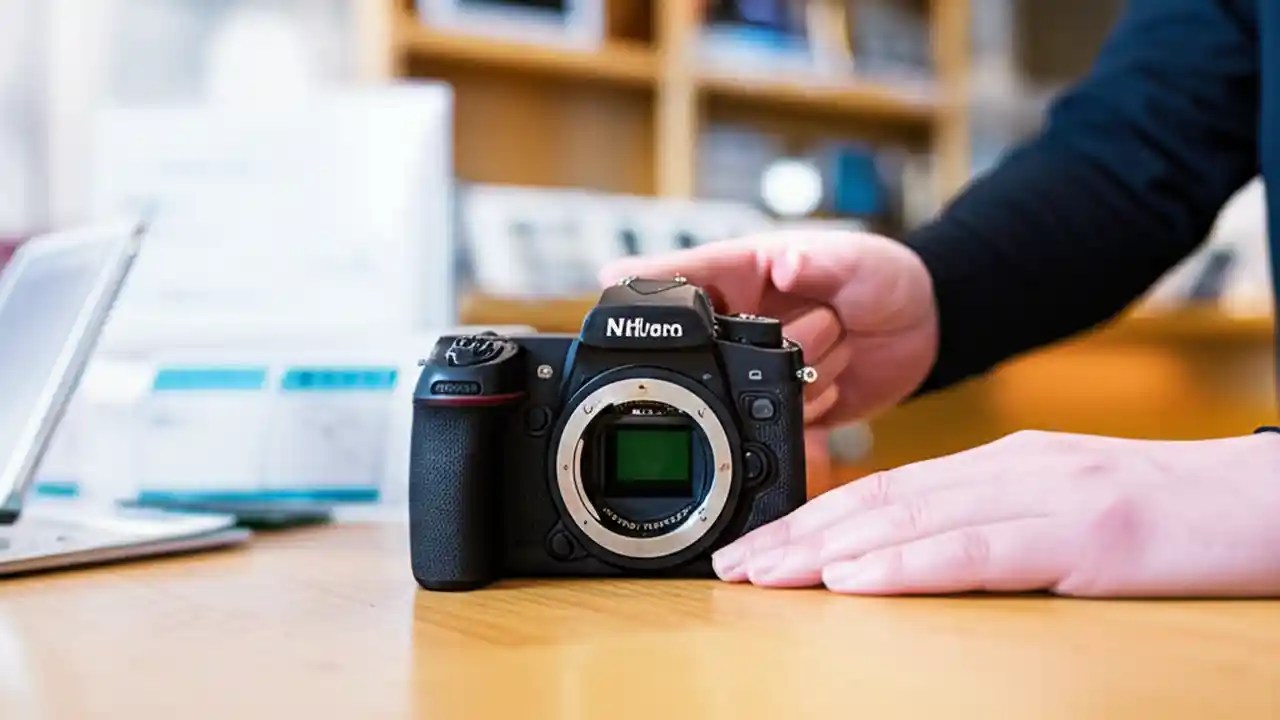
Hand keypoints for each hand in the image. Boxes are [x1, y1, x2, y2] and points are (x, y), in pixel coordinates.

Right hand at [599, 231, 937, 425]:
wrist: (925, 332)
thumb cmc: (886, 278)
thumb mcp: (861, 260)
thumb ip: (823, 261)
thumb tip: (783, 261)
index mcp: (742, 273)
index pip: (679, 279)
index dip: (642, 291)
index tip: (607, 291)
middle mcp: (737, 321)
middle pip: (709, 354)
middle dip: (770, 350)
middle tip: (826, 323)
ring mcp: (753, 366)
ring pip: (748, 396)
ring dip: (804, 378)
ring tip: (840, 343)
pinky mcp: (775, 404)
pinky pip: (773, 426)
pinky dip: (812, 410)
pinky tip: (838, 379)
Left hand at [712, 431, 1279, 596]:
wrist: (1266, 500)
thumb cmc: (1166, 514)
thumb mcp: (1061, 507)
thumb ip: (988, 519)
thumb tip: (910, 549)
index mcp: (1001, 466)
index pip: (884, 491)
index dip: (811, 519)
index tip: (756, 548)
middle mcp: (1009, 470)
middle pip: (878, 501)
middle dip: (797, 535)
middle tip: (732, 564)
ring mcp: (1045, 495)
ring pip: (910, 519)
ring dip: (827, 550)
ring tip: (765, 574)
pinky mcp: (1083, 532)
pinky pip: (977, 550)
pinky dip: (908, 564)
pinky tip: (856, 578)